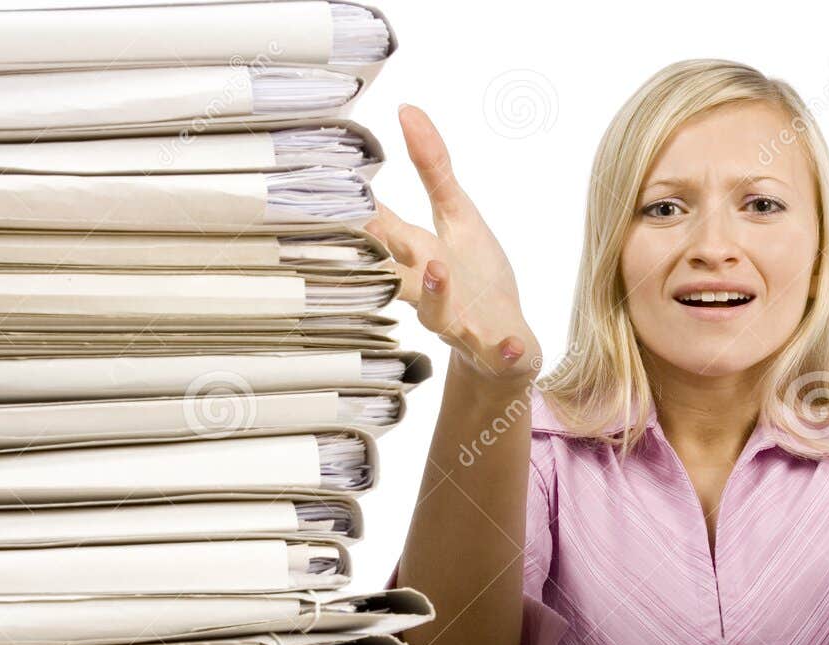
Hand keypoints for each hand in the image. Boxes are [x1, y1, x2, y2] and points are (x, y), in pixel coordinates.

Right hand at [366, 105, 540, 384]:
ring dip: (436, 294)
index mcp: (417, 255)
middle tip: (362, 232)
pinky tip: (511, 344)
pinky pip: (498, 353)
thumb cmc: (475, 279)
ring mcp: (461, 323)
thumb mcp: (458, 217)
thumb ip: (434, 168)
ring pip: (439, 314)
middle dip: (378, 259)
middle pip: (397, 275)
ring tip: (437, 269)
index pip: (379, 229)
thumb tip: (407, 108)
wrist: (504, 348)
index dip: (351, 212)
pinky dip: (503, 350)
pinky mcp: (494, 349)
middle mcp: (429, 291)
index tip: (317, 193)